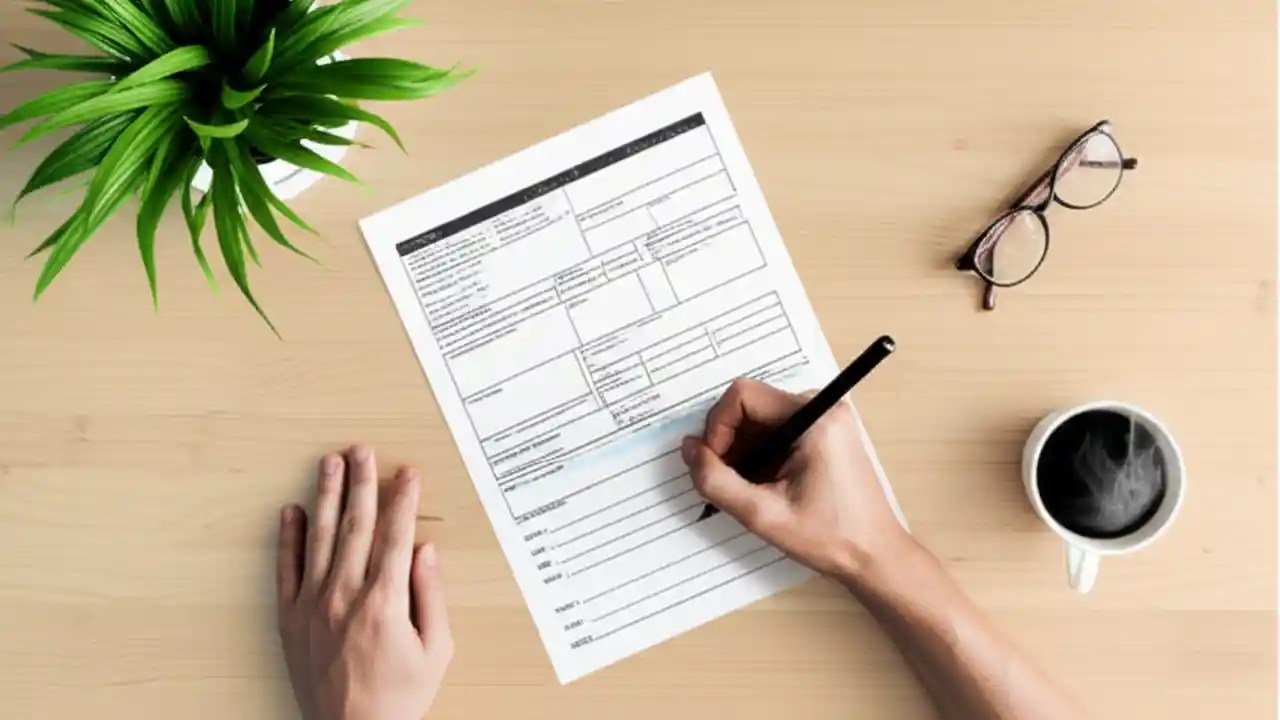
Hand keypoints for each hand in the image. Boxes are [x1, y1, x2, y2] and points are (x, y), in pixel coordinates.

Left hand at [276, 445, 453, 719]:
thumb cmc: (398, 699)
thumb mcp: (435, 651)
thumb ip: (431, 597)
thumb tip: (425, 552)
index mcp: (385, 602)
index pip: (396, 535)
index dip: (404, 499)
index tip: (407, 473)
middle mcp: (346, 596)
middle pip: (356, 525)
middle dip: (362, 483)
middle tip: (363, 450)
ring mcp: (314, 606)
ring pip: (319, 538)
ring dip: (325, 496)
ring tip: (329, 463)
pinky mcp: (291, 621)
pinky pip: (287, 570)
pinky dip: (287, 539)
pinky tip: (289, 511)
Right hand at [682, 379, 909, 580]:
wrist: (875, 556)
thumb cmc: (830, 537)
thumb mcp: (762, 515)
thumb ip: (716, 480)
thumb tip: (688, 450)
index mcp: (814, 418)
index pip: (743, 395)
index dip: (717, 427)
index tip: (713, 464)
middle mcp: (822, 408)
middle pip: (751, 406)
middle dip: (729, 442)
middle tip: (728, 482)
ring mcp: (825, 420)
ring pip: (760, 420)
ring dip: (743, 452)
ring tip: (748, 490)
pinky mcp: (824, 434)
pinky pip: (776, 432)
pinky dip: (760, 456)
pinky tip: (764, 487)